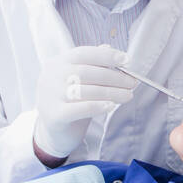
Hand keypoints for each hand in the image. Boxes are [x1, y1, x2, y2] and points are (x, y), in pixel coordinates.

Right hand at [33, 45, 134, 160]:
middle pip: (86, 72)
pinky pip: (80, 108)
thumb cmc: (71, 103)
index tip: (125, 60)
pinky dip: (98, 106)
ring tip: (127, 95)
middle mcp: (51, 77)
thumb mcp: (79, 80)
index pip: (83, 53)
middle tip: (132, 83)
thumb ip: (92, 64)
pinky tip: (111, 106)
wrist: (53, 132)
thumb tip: (110, 49)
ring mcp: (51, 96)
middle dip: (114, 77)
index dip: (106, 56)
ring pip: (85, 90)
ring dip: (111, 92)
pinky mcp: (55, 116)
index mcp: (57, 63)